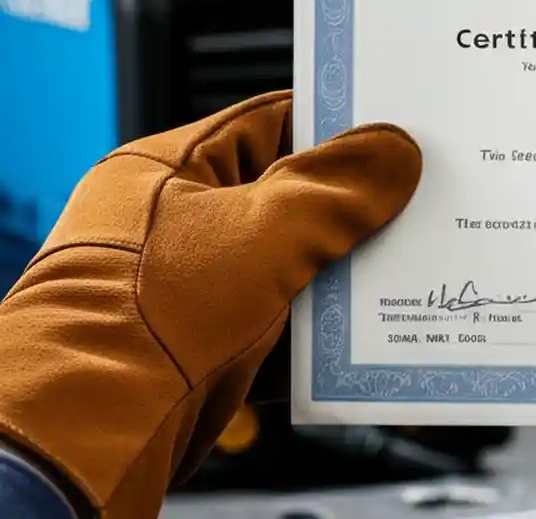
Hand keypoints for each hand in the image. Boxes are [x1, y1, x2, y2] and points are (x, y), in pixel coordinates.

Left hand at [0, 91, 420, 517]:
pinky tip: (374, 328)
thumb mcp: (266, 230)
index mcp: (169, 169)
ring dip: (344, 272)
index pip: (268, 124)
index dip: (334, 125)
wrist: (103, 428)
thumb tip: (395, 153)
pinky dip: (324, 328)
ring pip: (292, 264)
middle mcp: (176, 222)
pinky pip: (283, 323)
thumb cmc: (156, 310)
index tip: (396, 133)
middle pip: (288, 197)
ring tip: (409, 265)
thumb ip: (339, 190)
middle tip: (417, 201)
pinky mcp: (211, 344)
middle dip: (351, 207)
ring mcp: (192, 286)